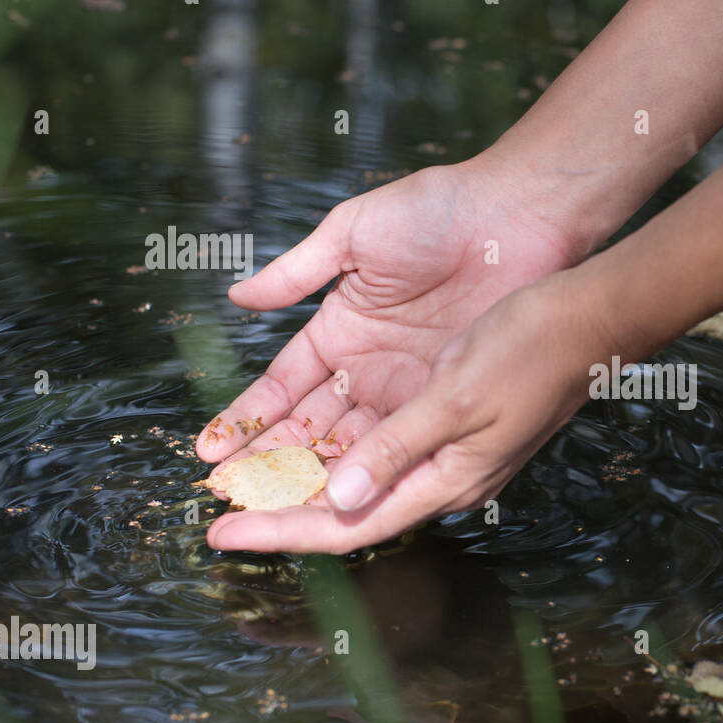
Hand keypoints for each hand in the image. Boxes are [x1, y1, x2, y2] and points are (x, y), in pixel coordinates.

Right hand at [195, 155, 591, 531]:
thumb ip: (297, 271)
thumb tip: (239, 298)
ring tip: (273, 511)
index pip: (280, 388)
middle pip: (308, 429)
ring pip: (349, 445)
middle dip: (268, 464)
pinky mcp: (444, 396)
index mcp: (336, 330)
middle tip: (230, 499)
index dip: (245, 421)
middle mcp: (366, 368)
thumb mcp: (353, 233)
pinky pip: (401, 442)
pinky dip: (371, 471)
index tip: (209, 452)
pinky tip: (342, 499)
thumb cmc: (434, 212)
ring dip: (313, 478)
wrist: (513, 217)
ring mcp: (405, 387)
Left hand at [205, 270, 604, 552]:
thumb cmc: (529, 350)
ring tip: (241, 471)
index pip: (348, 525)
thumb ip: (396, 448)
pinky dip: (331, 445)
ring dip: (300, 475)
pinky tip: (300, 436)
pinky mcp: (444, 419)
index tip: (223, 535)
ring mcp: (444, 449)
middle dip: (281, 509)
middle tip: (218, 504)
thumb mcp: (456, 397)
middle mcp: (440, 473)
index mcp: (445, 479)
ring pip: (355, 475)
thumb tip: (341, 498)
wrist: (585, 316)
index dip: (282, 532)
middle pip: (346, 509)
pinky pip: (374, 445)